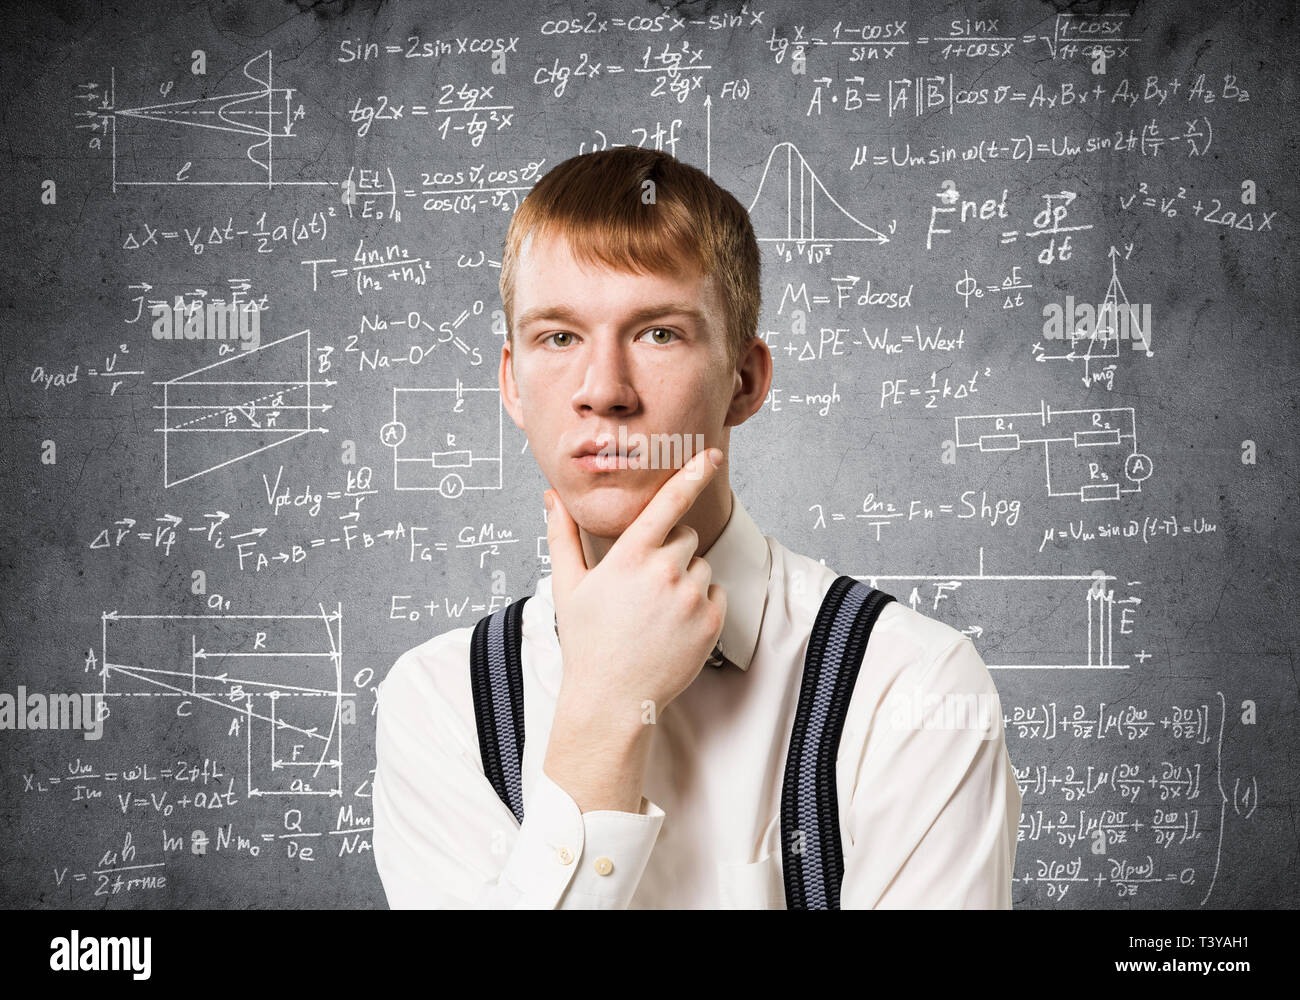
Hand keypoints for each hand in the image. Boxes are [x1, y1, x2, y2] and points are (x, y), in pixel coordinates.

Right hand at [545, 447, 727, 732]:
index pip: (668, 503)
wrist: (612, 700)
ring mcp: (691, 597)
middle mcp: (665, 572)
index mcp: (630, 558)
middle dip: (670, 551)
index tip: (710, 455)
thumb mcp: (568, 586)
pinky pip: (715, 593)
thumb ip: (563, 535)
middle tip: (644, 586)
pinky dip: (701, 604)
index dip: (691, 474)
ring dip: (685, 579)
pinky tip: (673, 626)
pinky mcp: (711, 621)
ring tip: (656, 613)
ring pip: (700, 565)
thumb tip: (552, 497)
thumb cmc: (587, 642)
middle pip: (685, 536)